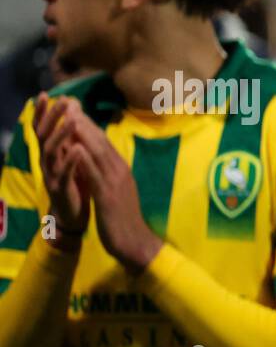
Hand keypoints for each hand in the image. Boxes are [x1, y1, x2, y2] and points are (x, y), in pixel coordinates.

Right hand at [32, 92, 89, 246]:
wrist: (74, 215)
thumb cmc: (75, 183)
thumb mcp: (72, 159)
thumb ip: (71, 140)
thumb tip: (73, 115)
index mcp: (51, 153)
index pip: (43, 128)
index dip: (43, 112)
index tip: (46, 93)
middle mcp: (47, 161)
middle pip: (44, 135)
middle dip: (52, 117)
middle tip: (62, 100)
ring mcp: (51, 174)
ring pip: (52, 151)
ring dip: (61, 134)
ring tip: (72, 120)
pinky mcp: (61, 188)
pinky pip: (64, 172)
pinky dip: (71, 160)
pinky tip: (78, 150)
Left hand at [59, 112, 161, 274]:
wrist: (136, 243)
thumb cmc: (125, 220)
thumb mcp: (116, 192)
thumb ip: (108, 175)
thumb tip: (98, 162)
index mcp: (121, 170)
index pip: (103, 142)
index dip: (88, 124)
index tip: (75, 109)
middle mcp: (120, 171)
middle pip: (100, 141)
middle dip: (83, 121)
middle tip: (69, 103)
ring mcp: (115, 183)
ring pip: (97, 153)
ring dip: (83, 133)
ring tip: (69, 115)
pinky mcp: (108, 196)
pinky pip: (94, 174)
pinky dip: (84, 159)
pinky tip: (75, 146)